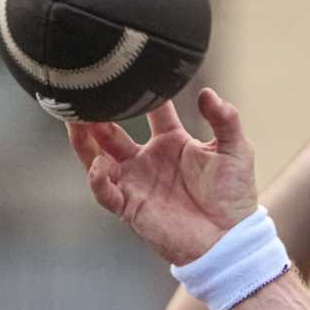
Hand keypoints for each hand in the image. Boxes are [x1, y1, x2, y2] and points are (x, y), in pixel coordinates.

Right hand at [69, 89, 258, 265]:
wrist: (230, 239)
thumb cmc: (234, 196)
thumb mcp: (235, 150)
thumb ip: (226, 118)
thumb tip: (207, 92)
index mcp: (172, 142)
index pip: (151, 110)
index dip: (141, 92)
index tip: (130, 70)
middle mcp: (148, 159)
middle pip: (112, 131)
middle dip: (97, 113)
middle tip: (86, 92)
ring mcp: (136, 182)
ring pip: (97, 157)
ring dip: (84, 139)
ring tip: (74, 119)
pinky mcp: (131, 207)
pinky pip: (105, 192)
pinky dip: (98, 179)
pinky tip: (101, 164)